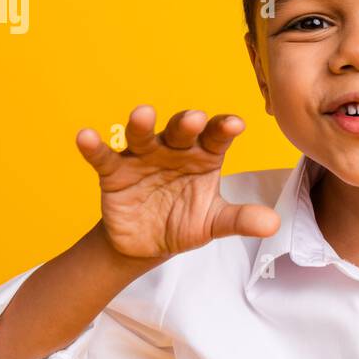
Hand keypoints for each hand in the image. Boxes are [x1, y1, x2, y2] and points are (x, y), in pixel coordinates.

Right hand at [76, 105, 279, 258]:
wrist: (146, 244)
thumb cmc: (185, 221)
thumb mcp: (214, 222)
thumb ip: (241, 219)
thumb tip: (273, 224)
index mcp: (204, 156)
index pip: (216, 138)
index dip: (224, 129)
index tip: (236, 125)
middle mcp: (174, 150)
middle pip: (180, 132)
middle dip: (185, 124)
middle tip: (193, 119)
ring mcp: (143, 158)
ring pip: (142, 137)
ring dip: (141, 125)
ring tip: (142, 114)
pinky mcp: (114, 172)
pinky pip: (104, 157)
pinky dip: (94, 146)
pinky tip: (86, 137)